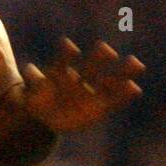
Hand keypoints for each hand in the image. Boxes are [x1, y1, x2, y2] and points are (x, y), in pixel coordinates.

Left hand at [22, 38, 143, 132]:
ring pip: (108, 81)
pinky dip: (124, 96)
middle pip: (91, 67)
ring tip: (137, 64)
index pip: (64, 62)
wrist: (48, 118)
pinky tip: (136, 89)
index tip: (68, 47)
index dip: (65, 55)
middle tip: (106, 50)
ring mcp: (90, 94)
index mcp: (60, 75)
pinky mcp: (100, 109)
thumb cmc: (38, 101)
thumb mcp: (31, 93)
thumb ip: (33, 81)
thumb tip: (29, 70)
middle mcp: (77, 81)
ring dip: (122, 74)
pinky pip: (114, 102)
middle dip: (98, 59)